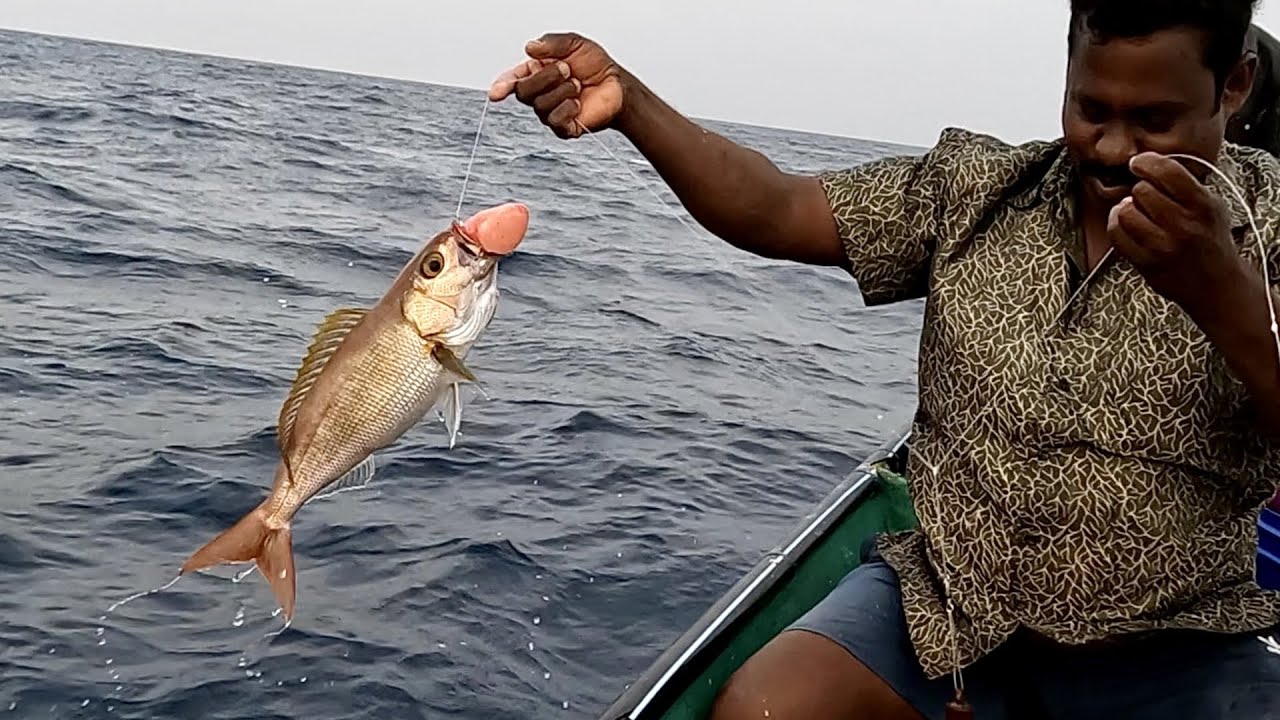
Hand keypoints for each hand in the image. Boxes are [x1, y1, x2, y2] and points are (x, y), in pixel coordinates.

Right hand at [488, 32, 624, 138]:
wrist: (617, 84)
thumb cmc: (595, 65)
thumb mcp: (574, 44)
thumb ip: (551, 43)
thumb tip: (530, 48)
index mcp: (536, 73)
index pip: (512, 81)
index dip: (502, 86)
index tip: (497, 93)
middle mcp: (539, 94)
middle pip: (523, 92)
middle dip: (545, 78)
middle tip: (566, 69)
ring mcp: (550, 113)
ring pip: (540, 106)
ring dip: (562, 91)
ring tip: (577, 85)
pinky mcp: (563, 128)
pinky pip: (554, 121)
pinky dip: (567, 108)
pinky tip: (578, 102)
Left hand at [1107, 151, 1245, 312]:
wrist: (1218, 286)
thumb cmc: (1211, 241)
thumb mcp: (1212, 207)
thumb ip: (1185, 186)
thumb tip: (1149, 163)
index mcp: (1203, 206)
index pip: (1167, 172)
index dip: (1147, 162)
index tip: (1139, 163)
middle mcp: (1184, 226)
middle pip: (1142, 191)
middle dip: (1141, 190)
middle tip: (1147, 197)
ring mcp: (1163, 247)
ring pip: (1126, 211)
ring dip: (1127, 208)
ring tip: (1137, 212)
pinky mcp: (1146, 264)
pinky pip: (1117, 235)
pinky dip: (1116, 225)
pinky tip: (1125, 224)